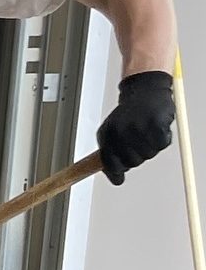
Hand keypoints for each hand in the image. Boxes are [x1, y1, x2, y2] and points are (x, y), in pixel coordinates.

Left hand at [96, 69, 175, 183]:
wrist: (143, 91)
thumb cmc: (126, 114)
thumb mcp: (110, 132)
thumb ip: (109, 154)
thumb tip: (114, 176)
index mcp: (108, 134)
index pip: (110, 163)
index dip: (115, 173)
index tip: (118, 178)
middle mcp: (122, 131)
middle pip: (131, 162)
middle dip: (135, 157)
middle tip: (136, 143)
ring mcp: (139, 127)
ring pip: (148, 155)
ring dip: (149, 148)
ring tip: (145, 133)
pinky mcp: (156, 123)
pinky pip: (161, 144)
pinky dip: (161, 140)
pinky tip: (155, 130)